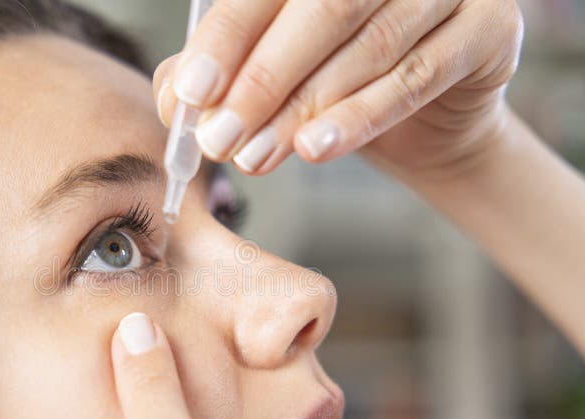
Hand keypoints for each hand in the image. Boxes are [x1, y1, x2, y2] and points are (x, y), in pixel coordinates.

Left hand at [153, 0, 523, 179]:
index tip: (192, 94)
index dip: (226, 38)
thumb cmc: (339, 82)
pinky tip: (316, 148)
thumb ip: (222, 74)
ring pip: (367, 46)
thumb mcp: (275, 73)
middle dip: (261, 81)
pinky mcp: (488, 26)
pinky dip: (361, 116)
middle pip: (320, 8)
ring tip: (256, 157)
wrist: (428, 119)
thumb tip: (176, 99)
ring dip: (303, 108)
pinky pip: (416, 76)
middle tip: (220, 140)